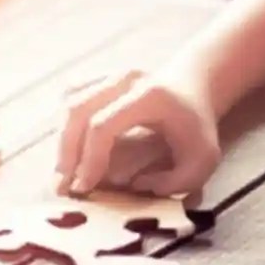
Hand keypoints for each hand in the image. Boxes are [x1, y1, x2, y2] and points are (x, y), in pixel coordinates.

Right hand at [56, 67, 219, 196]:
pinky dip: (65, 126)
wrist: (195, 85)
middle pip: (78, 112)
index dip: (89, 159)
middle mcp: (124, 80)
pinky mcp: (98, 80)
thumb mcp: (202, 160)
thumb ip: (174, 182)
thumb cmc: (197, 128)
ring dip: (62, 142)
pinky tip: (69, 148)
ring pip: (70, 105)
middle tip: (63, 186)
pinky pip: (71, 100)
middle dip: (67, 153)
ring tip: (64, 173)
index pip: (104, 126)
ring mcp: (109, 76)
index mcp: (150, 96)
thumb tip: (134, 186)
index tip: (84, 188)